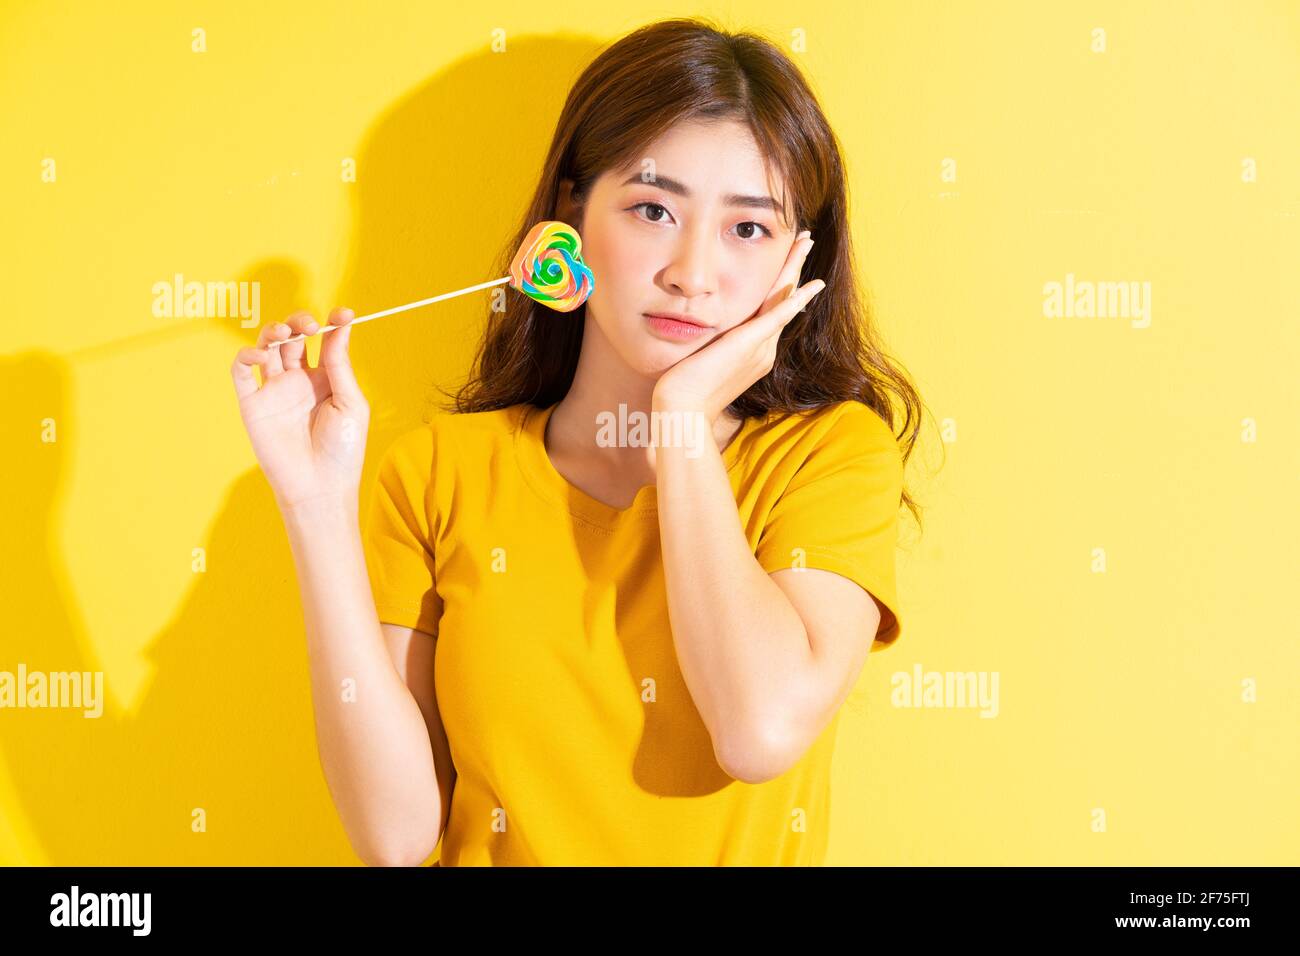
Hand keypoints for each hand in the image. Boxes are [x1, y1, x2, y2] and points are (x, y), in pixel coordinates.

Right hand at [230, 307, 368, 512]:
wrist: (319, 486)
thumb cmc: (342, 450)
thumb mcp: (350, 403)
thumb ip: (340, 365)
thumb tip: (341, 327)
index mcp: (327, 380)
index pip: (326, 342)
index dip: (334, 324)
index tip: (344, 314)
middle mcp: (300, 381)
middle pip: (294, 338)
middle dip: (300, 322)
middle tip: (310, 325)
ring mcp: (275, 391)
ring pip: (266, 347)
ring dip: (274, 331)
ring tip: (286, 332)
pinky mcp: (253, 404)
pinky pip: (241, 372)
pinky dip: (245, 356)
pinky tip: (258, 354)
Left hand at [652, 230, 824, 424]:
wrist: (683, 411)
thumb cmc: (685, 392)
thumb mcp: (701, 360)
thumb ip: (708, 345)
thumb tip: (698, 334)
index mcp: (754, 352)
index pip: (771, 309)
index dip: (781, 284)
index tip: (787, 264)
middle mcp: (763, 349)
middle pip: (783, 298)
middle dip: (794, 266)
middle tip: (805, 240)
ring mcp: (760, 347)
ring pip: (783, 298)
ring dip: (795, 267)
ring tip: (806, 242)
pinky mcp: (750, 344)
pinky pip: (779, 316)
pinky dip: (796, 300)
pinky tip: (812, 285)